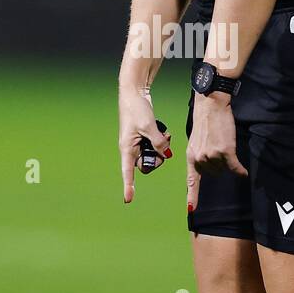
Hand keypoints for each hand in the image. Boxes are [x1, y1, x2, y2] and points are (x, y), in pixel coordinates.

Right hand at [119, 87, 171, 203]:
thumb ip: (158, 142)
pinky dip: (161, 142)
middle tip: (165, 146)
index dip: (128, 186)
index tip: (128, 199)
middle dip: (158, 159)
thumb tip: (166, 154)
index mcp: (127, 148)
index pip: (127, 172)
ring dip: (161, 149)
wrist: (134, 93)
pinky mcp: (143, 137)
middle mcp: (131, 149)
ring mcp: (137, 143)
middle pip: (147, 165)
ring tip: (166, 136)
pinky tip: (165, 133)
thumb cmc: (136, 108)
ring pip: (153, 156)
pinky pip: (154, 146)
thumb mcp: (149, 126)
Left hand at [186, 91, 247, 215]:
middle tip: (218, 147)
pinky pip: (234, 167)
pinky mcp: (224, 151)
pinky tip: (244, 173)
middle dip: (218, 164)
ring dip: (227, 161)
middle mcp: (200, 158)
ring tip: (224, 144)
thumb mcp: (196, 141)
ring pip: (224, 168)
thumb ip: (199, 155)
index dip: (192, 196)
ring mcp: (212, 156)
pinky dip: (239, 170)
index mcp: (191, 156)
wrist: (211, 106)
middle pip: (214, 173)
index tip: (191, 209)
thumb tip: (206, 167)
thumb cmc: (205, 122)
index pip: (191, 181)